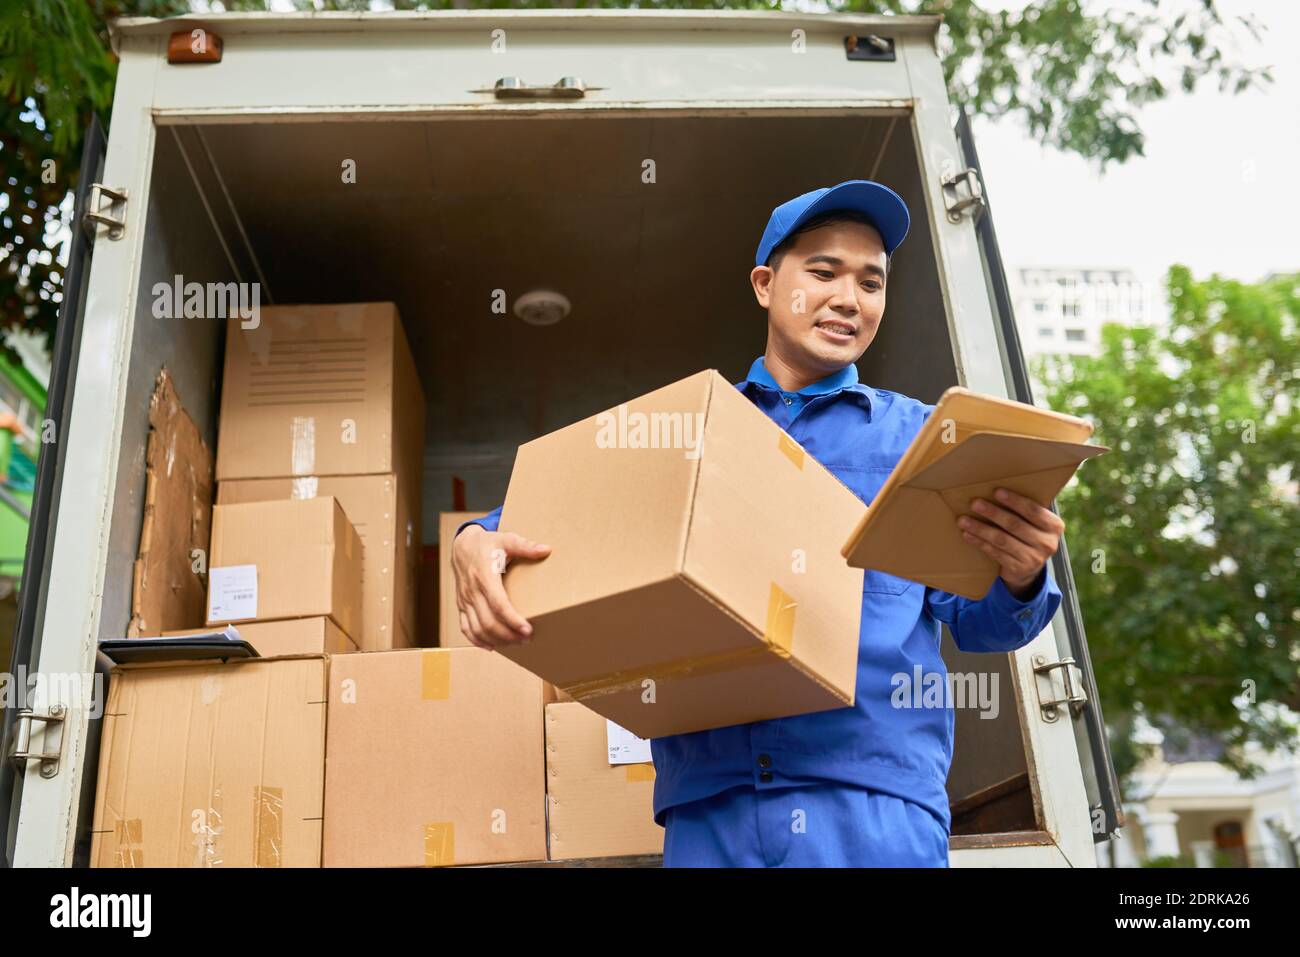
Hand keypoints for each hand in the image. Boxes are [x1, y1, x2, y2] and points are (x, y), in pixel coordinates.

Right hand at [451, 525, 550, 649]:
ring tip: (516, 644)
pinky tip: (492, 646)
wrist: (462, 545)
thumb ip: (525, 546)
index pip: (498, 604)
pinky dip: (477, 641)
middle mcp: (472, 591)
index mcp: (484, 576)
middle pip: (488, 621)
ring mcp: (465, 600)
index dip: (512, 620)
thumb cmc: (487, 543)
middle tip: (528, 639)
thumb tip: (546, 549)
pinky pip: (465, 628)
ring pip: (477, 629)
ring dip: (496, 640)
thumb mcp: (506, 539)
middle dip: (508, 635)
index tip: (528, 630)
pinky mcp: (462, 605)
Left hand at [956, 487, 1063, 599]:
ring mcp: (1034, 559)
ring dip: (981, 528)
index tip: (996, 492)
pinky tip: (968, 535)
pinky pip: (995, 553)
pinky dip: (980, 543)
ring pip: (1002, 540)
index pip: (1033, 510)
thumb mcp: (1033, 523)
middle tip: (975, 503)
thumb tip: (995, 490)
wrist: (1029, 569)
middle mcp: (1047, 543)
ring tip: (964, 520)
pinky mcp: (1019, 570)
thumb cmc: (1027, 535)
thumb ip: (1024, 510)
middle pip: (1015, 524)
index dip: (1014, 501)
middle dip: (993, 513)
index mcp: (1054, 526)